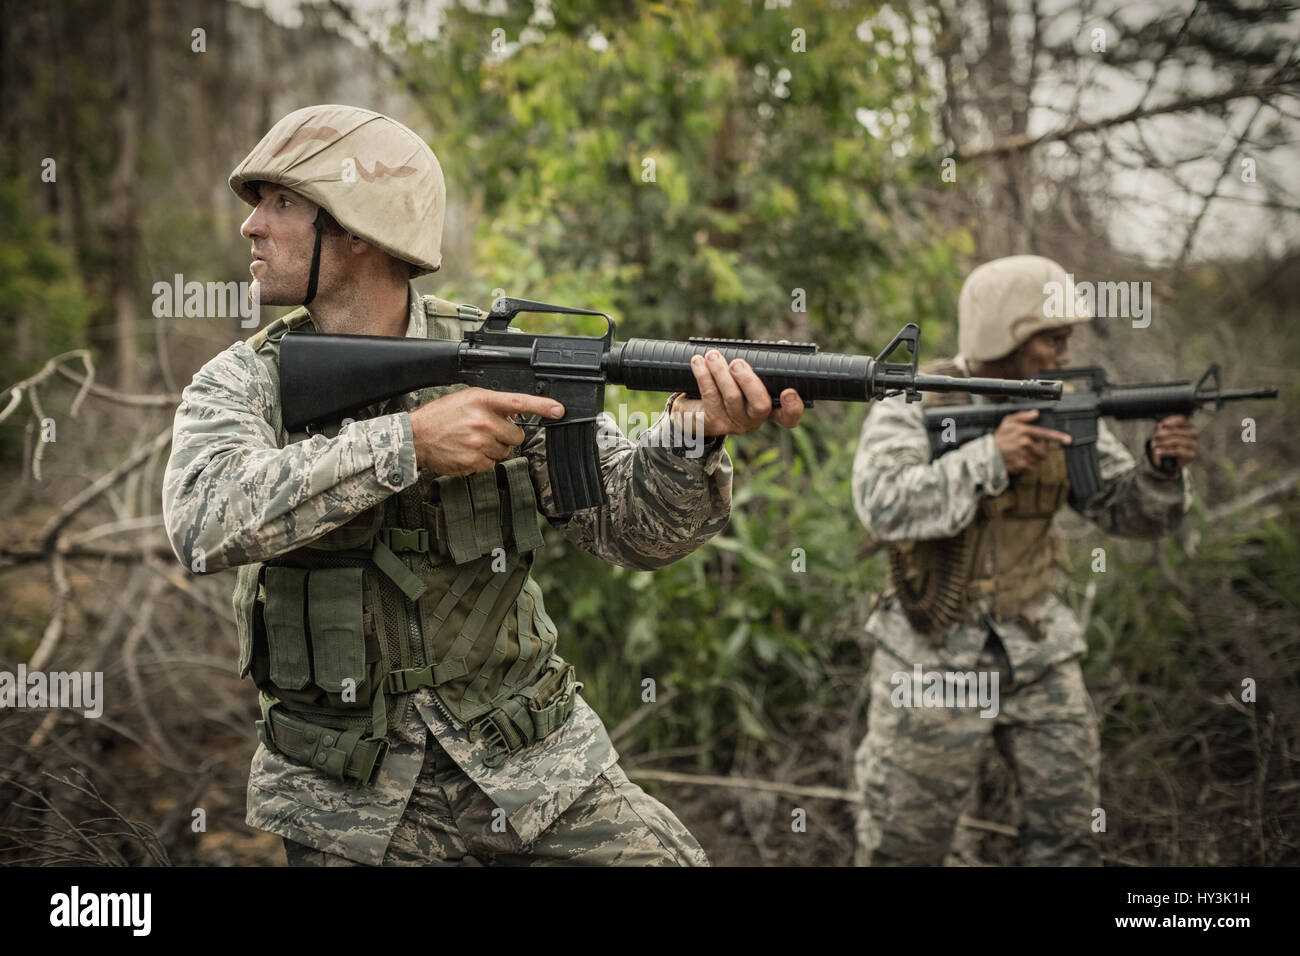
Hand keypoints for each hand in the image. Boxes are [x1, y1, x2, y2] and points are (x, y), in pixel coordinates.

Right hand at [408, 388, 563, 474]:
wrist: (416, 437)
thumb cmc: (441, 416)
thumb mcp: (466, 399)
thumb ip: (492, 404)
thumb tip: (514, 414)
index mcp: (482, 400)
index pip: (519, 402)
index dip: (542, 406)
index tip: (559, 410)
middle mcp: (483, 421)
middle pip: (517, 436)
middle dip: (507, 436)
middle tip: (487, 432)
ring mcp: (480, 443)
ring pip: (505, 452)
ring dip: (493, 449)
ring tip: (472, 441)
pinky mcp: (475, 461)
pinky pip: (492, 465)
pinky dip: (483, 461)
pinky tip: (468, 452)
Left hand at [670, 349, 804, 436]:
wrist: (695, 408)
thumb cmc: (728, 385)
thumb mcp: (746, 375)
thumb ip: (765, 363)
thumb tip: (784, 345)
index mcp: (769, 408)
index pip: (788, 417)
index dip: (792, 407)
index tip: (788, 391)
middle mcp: (755, 419)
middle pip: (761, 406)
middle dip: (749, 381)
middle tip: (737, 363)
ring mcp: (734, 423)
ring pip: (732, 398)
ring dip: (721, 373)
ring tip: (712, 355)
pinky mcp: (713, 422)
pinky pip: (710, 397)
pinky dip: (703, 376)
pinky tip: (698, 362)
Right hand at [993, 409, 1072, 474]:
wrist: (987, 453)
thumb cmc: (999, 437)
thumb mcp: (1008, 422)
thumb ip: (1023, 416)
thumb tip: (1036, 413)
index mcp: (1024, 431)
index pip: (1045, 434)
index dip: (1058, 437)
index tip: (1068, 440)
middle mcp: (1025, 443)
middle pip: (1044, 450)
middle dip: (1040, 450)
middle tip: (1029, 449)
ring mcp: (1024, 455)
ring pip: (1038, 459)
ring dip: (1034, 458)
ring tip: (1022, 455)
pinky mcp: (1021, 466)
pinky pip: (1031, 467)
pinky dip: (1027, 465)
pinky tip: (1018, 460)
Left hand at [1146, 415, 1197, 472]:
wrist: (1170, 460)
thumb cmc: (1167, 443)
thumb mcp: (1164, 432)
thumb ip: (1163, 426)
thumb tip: (1162, 425)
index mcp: (1189, 426)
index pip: (1181, 419)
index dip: (1170, 421)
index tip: (1160, 425)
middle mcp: (1194, 433)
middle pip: (1176, 430)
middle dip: (1163, 433)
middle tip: (1154, 437)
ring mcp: (1194, 444)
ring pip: (1176, 440)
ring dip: (1162, 442)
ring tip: (1154, 445)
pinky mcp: (1191, 454)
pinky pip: (1177, 451)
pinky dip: (1165, 451)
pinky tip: (1158, 451)